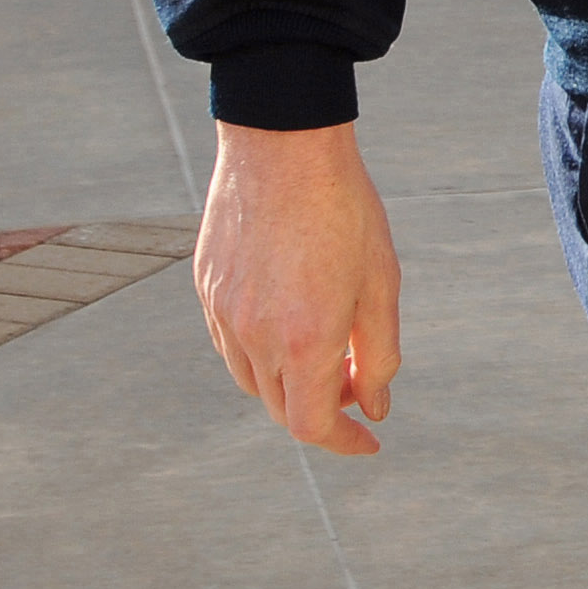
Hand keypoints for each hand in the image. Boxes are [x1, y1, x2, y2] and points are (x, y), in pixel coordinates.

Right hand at [193, 120, 402, 453]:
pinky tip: (291, 319)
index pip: (312, 425)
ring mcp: (223, 314)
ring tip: (328, 345)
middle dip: (323, 408)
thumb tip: (373, 407)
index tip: (368, 440)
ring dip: (290, 382)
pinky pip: (231, 345)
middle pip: (282, 409)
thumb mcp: (381, 282)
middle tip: (357, 379)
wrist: (283, 146)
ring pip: (253, 381)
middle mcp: (255, 336)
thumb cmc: (346, 209)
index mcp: (305, 338)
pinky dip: (262, 353)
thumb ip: (379, 353)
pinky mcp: (206, 291)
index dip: (342, 442)